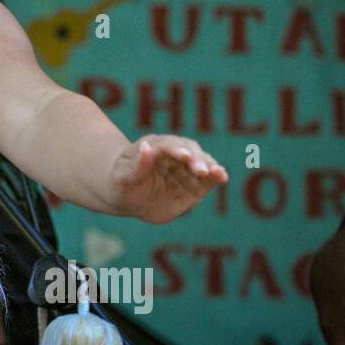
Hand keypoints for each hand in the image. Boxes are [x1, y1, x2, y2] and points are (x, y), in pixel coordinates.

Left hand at [110, 135, 227, 223]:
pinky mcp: (196, 184)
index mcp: (154, 146)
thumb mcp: (123, 178)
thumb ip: (137, 166)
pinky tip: (223, 177)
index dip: (176, 150)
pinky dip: (217, 177)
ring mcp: (186, 169)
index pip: (167, 146)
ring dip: (211, 167)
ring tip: (218, 173)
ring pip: (202, 164)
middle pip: (188, 153)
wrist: (129, 198)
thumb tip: (147, 146)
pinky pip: (208, 179)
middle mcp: (174, 154)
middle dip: (196, 160)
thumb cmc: (122, 184)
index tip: (185, 156)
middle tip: (202, 170)